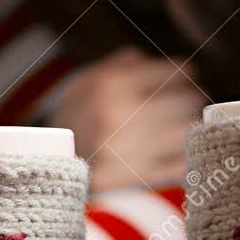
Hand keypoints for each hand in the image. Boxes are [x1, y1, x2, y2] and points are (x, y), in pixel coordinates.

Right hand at [46, 46, 207, 192]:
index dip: (185, 73)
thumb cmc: (73, 120)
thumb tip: (153, 60)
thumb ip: (121, 64)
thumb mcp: (85, 82)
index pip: (175, 72)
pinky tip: (180, 152)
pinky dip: (185, 157)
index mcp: (111, 86)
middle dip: (191, 100)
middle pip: (188, 100)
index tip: (188, 78)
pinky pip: (181, 164)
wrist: (47, 168)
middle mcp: (122, 115)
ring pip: (188, 130)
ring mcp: (131, 148)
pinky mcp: (138, 178)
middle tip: (188, 102)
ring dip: (189, 127)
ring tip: (184, 126)